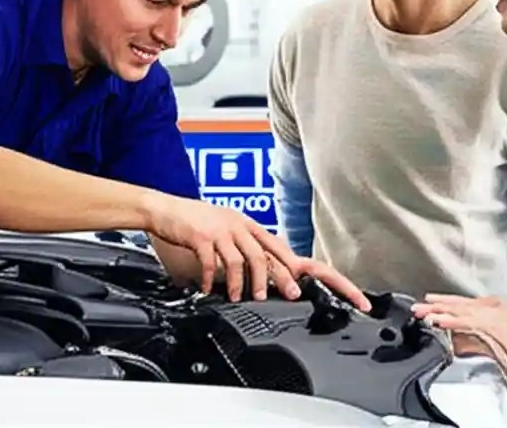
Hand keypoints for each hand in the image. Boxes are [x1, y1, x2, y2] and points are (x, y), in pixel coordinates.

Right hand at [144, 194, 369, 310]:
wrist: (163, 208)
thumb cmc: (195, 224)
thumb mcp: (227, 235)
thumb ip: (248, 254)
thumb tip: (269, 281)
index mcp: (252, 228)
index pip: (289, 252)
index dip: (320, 272)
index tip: (343, 292)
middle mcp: (242, 226)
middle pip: (271, 254)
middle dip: (284, 277)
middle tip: (292, 296)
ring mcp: (223, 229)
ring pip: (246, 258)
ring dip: (250, 282)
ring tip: (250, 298)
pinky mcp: (202, 235)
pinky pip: (214, 260)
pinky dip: (215, 278)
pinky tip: (211, 289)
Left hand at [412, 293, 506, 385]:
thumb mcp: (501, 340)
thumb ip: (480, 338)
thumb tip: (460, 343)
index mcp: (495, 311)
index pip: (464, 305)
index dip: (445, 304)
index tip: (429, 305)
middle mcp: (493, 310)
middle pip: (458, 304)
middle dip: (436, 305)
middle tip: (417, 307)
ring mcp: (493, 316)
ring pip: (459, 310)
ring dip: (438, 310)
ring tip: (422, 311)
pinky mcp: (494, 326)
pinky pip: (467, 322)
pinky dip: (451, 320)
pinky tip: (438, 320)